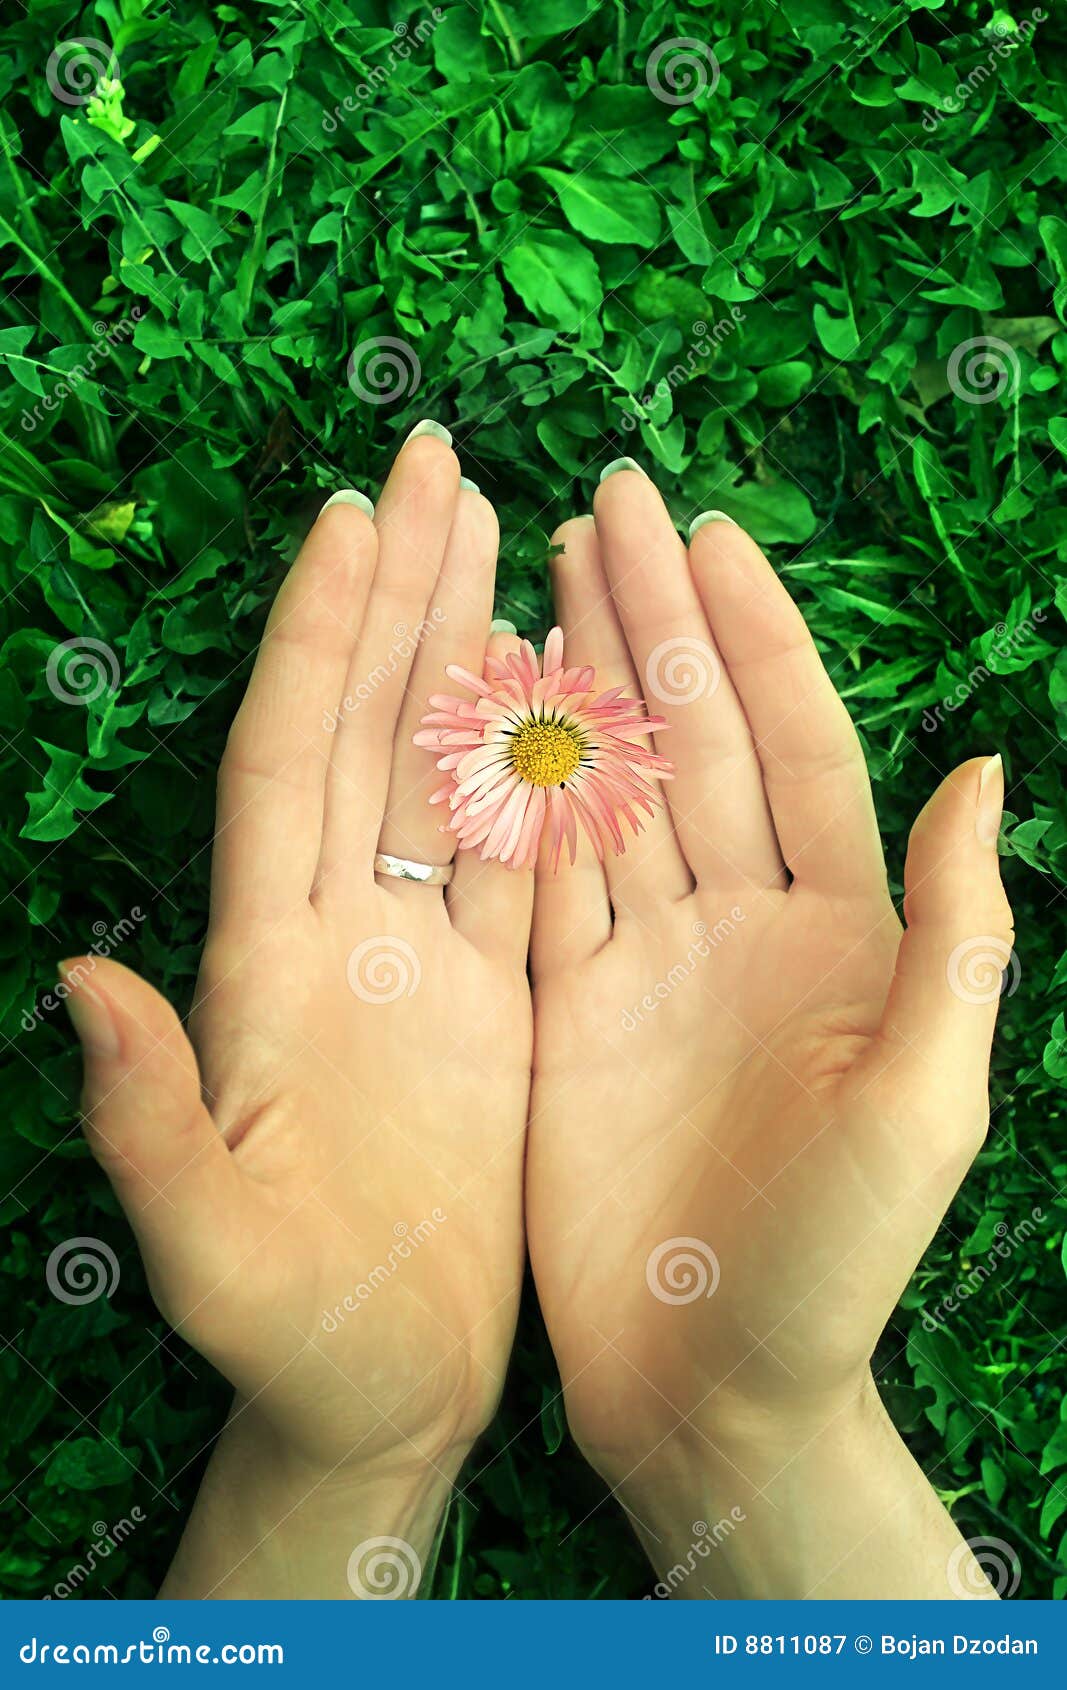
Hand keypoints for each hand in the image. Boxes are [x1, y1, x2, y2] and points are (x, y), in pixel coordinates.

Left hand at [62, 430, 532, 1594]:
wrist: (384, 1395)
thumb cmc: (292, 1338)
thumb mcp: (211, 1249)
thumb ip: (151, 1124)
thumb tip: (84, 982)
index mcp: (272, 968)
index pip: (290, 766)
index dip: (315, 642)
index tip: (350, 521)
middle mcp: (343, 935)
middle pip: (370, 730)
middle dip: (401, 595)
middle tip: (438, 462)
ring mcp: (422, 959)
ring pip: (450, 771)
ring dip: (476, 652)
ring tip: (510, 533)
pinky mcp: (495, 1001)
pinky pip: (521, 858)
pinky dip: (548, 769)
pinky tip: (572, 688)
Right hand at [525, 470, 1011, 1594]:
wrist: (711, 1389)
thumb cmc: (836, 1263)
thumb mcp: (924, 1103)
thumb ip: (955, 937)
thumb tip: (984, 767)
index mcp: (838, 932)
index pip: (795, 749)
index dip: (754, 638)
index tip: (707, 529)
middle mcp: (740, 926)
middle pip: (694, 743)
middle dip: (653, 621)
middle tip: (604, 503)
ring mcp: (646, 963)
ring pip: (610, 791)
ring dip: (581, 681)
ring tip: (543, 566)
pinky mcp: (566, 1010)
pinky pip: (539, 877)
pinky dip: (514, 791)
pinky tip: (489, 707)